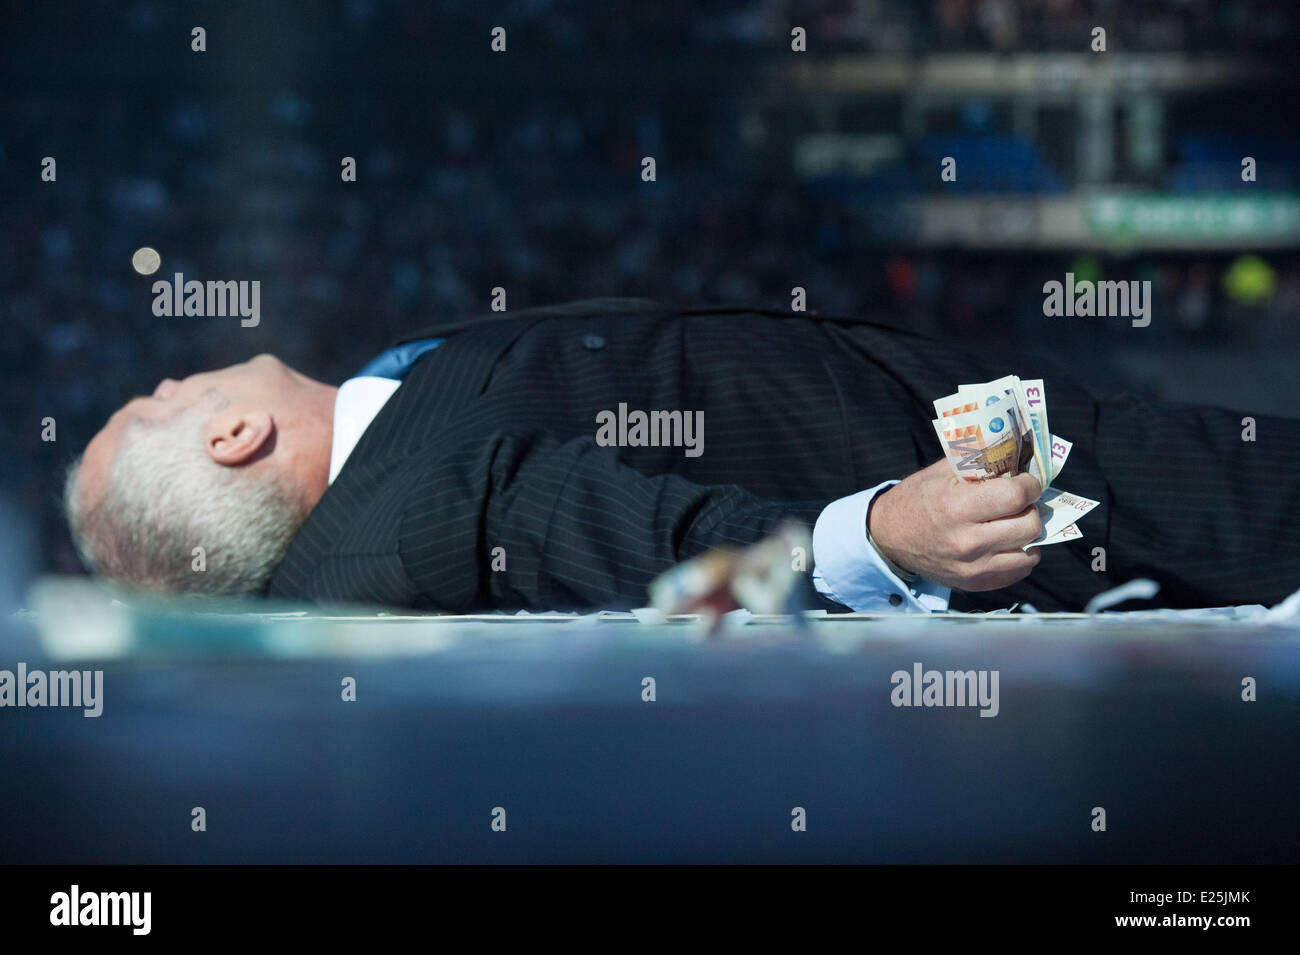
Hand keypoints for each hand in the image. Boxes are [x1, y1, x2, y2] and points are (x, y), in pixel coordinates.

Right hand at [867, 459, 1042, 591]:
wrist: (889, 537)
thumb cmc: (916, 500)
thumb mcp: (942, 472)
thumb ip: (979, 462)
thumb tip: (1018, 456)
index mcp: (956, 507)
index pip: (1016, 496)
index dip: (1029, 485)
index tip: (1026, 481)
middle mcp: (967, 542)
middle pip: (1030, 525)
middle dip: (1029, 508)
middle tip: (1018, 502)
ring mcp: (973, 567)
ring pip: (1030, 551)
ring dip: (1027, 534)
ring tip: (1013, 522)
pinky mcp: (976, 583)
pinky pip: (1019, 570)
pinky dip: (1020, 554)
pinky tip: (1006, 541)